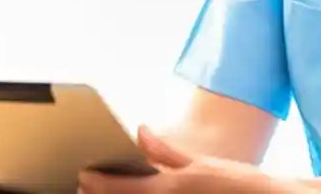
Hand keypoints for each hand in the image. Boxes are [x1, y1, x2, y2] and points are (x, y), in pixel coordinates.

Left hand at [78, 126, 289, 193]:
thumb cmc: (237, 183)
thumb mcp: (201, 162)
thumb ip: (166, 151)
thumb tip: (140, 133)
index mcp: (171, 189)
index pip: (123, 188)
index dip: (97, 183)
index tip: (82, 174)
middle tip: (84, 184)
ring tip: (102, 190)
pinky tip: (130, 193)